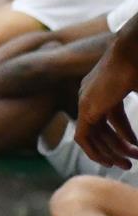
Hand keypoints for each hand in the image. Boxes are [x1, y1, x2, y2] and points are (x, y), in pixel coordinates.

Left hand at [78, 51, 137, 167]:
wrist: (133, 51)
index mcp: (105, 88)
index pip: (112, 118)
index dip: (125, 136)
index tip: (137, 148)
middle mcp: (91, 95)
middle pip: (102, 129)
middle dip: (117, 148)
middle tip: (131, 162)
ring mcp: (87, 101)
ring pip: (93, 135)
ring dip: (110, 152)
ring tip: (128, 164)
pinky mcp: (85, 108)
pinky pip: (83, 136)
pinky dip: (95, 150)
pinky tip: (109, 161)